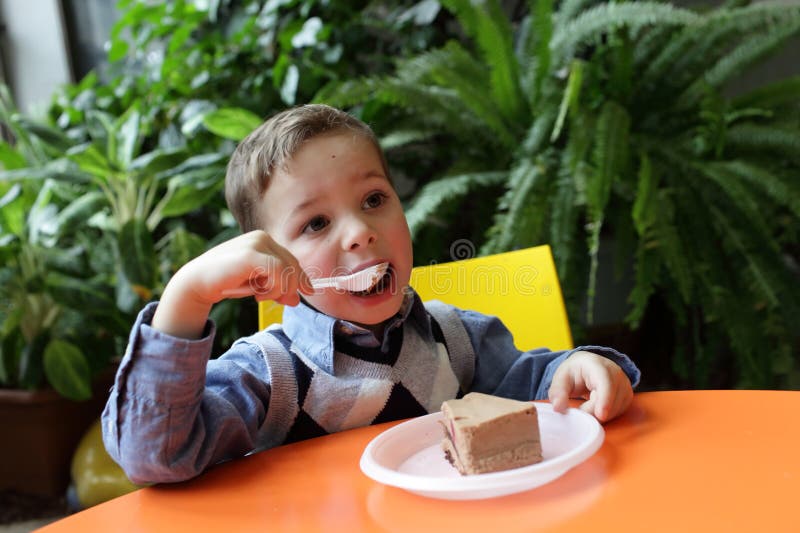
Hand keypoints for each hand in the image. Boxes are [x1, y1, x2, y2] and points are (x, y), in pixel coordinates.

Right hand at [152, 230, 311, 338]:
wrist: (196, 283)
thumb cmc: (226, 282)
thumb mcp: (257, 285)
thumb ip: (277, 288)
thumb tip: (297, 299)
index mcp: (264, 241)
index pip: (292, 260)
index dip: (299, 279)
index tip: (302, 294)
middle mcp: (262, 238)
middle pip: (293, 264)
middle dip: (291, 287)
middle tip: (281, 301)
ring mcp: (256, 244)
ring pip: (287, 270)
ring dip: (279, 290)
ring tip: (259, 296)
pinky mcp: (251, 254)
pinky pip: (278, 272)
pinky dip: (273, 288)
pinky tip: (257, 294)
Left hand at [548, 350, 632, 421]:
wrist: (588, 367)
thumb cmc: (575, 372)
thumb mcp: (561, 378)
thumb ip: (557, 392)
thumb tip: (557, 408)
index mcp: (598, 365)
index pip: (605, 383)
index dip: (604, 400)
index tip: (600, 415)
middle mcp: (616, 373)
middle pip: (610, 400)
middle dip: (593, 411)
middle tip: (579, 410)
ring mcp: (624, 385)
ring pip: (615, 409)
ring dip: (598, 414)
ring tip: (586, 405)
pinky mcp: (627, 396)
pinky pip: (618, 413)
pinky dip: (606, 415)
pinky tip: (596, 408)